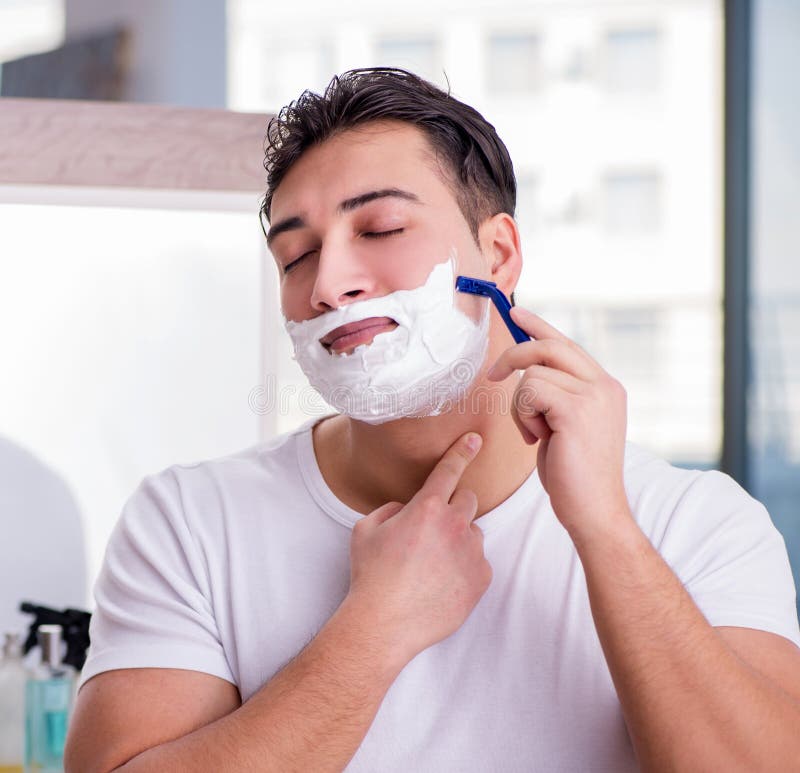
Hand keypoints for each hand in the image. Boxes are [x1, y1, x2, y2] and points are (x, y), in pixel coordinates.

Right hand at [346, 433, 491, 664]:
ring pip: (473, 532)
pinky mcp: (481, 578)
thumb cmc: (371, 575)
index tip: (475, 438)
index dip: (462, 451)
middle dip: (452, 508)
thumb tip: (407, 510)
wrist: (384, 623)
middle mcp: (454, 525)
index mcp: (427, 508)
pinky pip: (479, 562)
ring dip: (458, 539)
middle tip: (431, 531)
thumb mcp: (365, 530)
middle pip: (467, 500)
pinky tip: (441, 582)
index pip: (449, 470)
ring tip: (432, 564)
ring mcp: (471, 552)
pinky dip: (464, 567)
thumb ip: (391, 509)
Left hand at [488, 307, 629, 542]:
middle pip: (549, 346)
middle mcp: (604, 385)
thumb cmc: (574, 475)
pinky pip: (529, 391)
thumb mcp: (565, 426)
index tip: (515, 312)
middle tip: (493, 376)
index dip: (539, 326)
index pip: (567, 344)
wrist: (594, 510)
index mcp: (605, 387)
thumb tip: (528, 373)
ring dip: (520, 406)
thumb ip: (556, 396)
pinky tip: (537, 440)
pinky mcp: (576, 409)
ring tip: (536, 434)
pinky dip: (523, 416)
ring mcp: (594, 395)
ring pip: (532, 373)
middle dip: (513, 356)